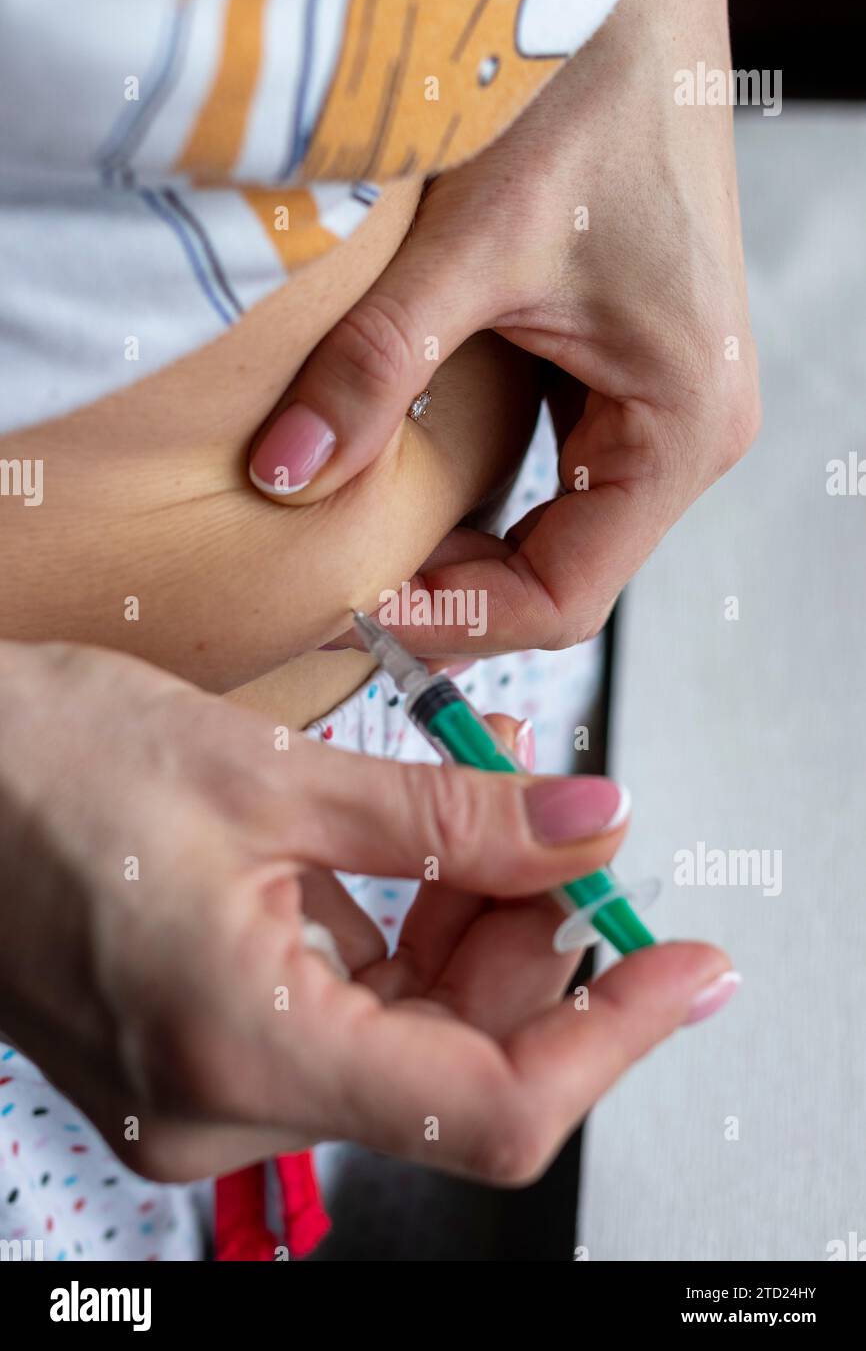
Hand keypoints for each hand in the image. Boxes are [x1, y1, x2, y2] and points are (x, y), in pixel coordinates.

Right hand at [0, 640, 731, 1183]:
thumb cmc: (37, 762)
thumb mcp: (269, 773)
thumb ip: (447, 817)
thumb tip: (588, 829)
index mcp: (237, 1049)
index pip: (489, 1110)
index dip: (611, 1038)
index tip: (683, 967)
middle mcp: (219, 1105)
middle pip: (455, 1063)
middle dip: (531, 942)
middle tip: (560, 823)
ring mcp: (206, 1086)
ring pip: (406, 1035)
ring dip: (468, 922)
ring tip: (488, 800)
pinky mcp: (201, 1047)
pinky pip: (344, 1011)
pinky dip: (401, 930)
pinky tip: (420, 841)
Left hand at [249, 0, 759, 656]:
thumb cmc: (588, 93)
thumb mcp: (470, 246)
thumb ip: (374, 370)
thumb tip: (286, 475)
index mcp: (680, 425)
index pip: (564, 595)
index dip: (456, 620)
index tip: (358, 608)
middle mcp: (686, 432)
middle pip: (561, 572)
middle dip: (453, 589)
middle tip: (346, 582)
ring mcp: (659, 405)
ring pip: (554, 529)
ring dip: (463, 546)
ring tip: (366, 538)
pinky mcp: (625, 375)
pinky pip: (553, 473)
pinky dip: (481, 492)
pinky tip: (411, 473)